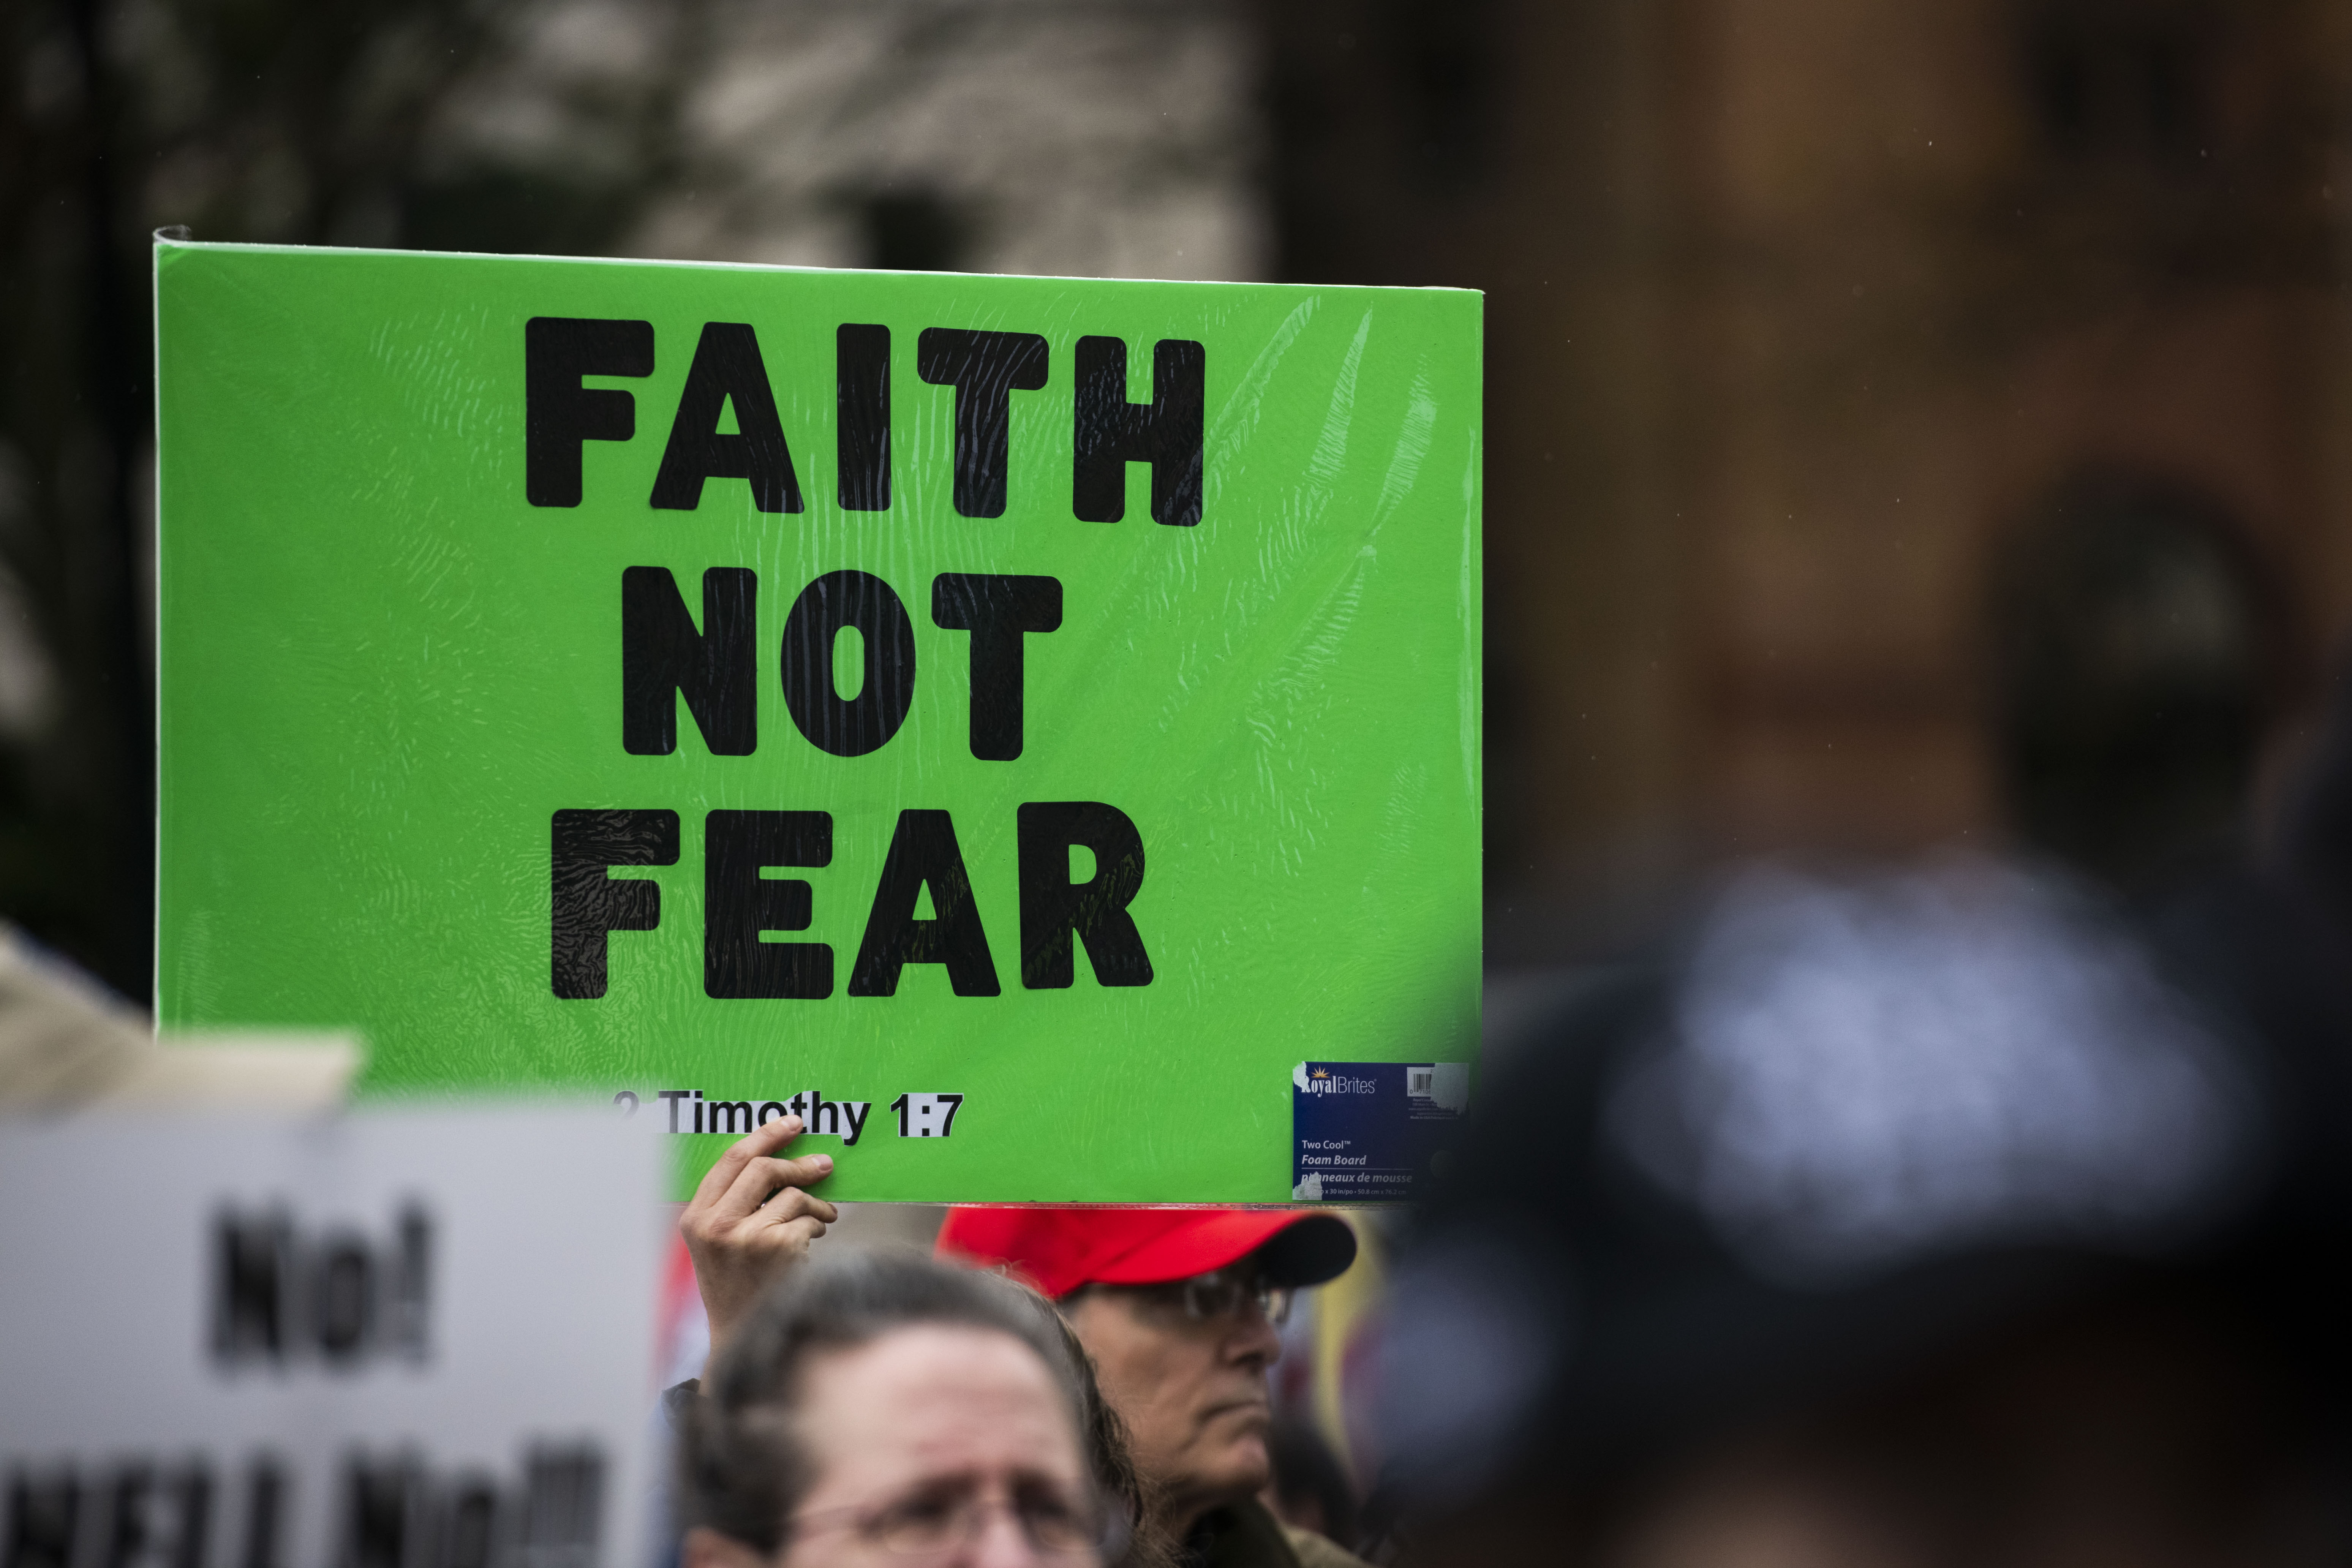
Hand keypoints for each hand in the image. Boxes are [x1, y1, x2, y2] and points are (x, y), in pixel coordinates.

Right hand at [681, 1114, 839, 1363]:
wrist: (746, 1335)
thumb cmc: (738, 1284)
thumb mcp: (718, 1242)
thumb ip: (735, 1202)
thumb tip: (780, 1157)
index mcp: (695, 1217)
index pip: (731, 1159)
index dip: (764, 1135)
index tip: (792, 1124)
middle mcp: (715, 1225)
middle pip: (763, 1168)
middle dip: (799, 1164)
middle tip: (825, 1164)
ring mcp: (745, 1237)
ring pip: (792, 1195)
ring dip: (814, 1205)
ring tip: (818, 1222)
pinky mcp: (776, 1248)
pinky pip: (809, 1219)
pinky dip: (817, 1227)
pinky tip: (811, 1244)